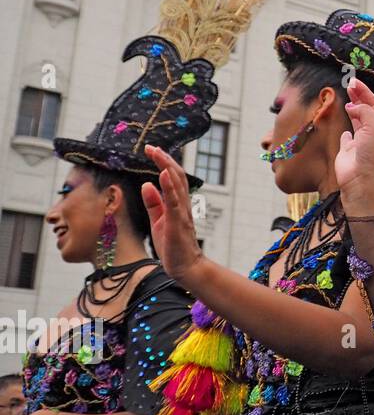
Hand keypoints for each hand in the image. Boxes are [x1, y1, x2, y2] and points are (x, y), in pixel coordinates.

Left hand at [142, 146, 205, 286]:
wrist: (186, 266)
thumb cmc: (173, 246)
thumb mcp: (158, 221)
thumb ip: (154, 203)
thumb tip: (146, 185)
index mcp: (177, 204)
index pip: (172, 178)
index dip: (163, 162)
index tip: (152, 150)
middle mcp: (182, 204)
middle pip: (177, 176)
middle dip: (164, 159)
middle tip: (152, 147)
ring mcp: (181, 212)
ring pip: (177, 184)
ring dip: (166, 166)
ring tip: (157, 153)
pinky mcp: (177, 222)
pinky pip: (173, 201)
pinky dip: (169, 186)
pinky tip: (162, 174)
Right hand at [337, 78, 373, 214]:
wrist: (362, 182)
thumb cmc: (373, 157)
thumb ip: (365, 111)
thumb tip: (354, 107)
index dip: (365, 92)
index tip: (355, 82)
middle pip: (367, 111)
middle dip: (359, 97)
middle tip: (350, 84)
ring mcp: (361, 143)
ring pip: (357, 121)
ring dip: (353, 109)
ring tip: (348, 97)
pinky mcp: (348, 152)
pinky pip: (347, 138)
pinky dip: (346, 131)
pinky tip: (346, 125)